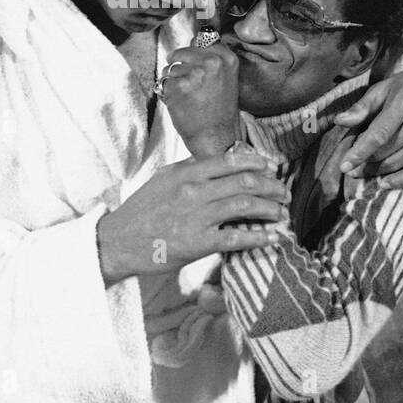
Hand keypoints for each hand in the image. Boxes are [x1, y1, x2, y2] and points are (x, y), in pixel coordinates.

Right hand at [97, 151, 288, 283]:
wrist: (118, 242)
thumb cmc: (141, 211)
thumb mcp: (162, 179)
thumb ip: (190, 168)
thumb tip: (218, 160)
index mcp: (185, 172)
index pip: (230, 160)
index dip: (258, 162)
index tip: (272, 167)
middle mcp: (193, 190)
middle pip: (244, 181)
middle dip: (271, 185)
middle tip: (283, 192)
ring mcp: (196, 216)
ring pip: (245, 205)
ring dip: (270, 208)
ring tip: (282, 213)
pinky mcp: (198, 243)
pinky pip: (236, 238)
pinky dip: (259, 236)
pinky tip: (272, 237)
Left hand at [159, 42, 240, 158]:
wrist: (216, 137)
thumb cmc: (219, 111)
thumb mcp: (225, 78)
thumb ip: (211, 59)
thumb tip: (193, 38)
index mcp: (226, 58)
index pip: (200, 41)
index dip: (193, 55)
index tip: (195, 67)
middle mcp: (212, 61)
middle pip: (181, 53)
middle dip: (180, 68)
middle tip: (191, 88)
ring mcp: (194, 73)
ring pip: (170, 68)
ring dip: (173, 83)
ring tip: (189, 98)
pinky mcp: (178, 85)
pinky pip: (163, 83)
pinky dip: (168, 94)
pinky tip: (182, 104)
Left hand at [333, 53, 402, 187]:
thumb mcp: (385, 87)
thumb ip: (363, 107)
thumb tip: (340, 121)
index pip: (378, 135)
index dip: (359, 153)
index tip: (344, 165)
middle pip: (386, 152)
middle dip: (364, 163)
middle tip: (350, 169)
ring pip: (398, 163)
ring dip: (377, 172)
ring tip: (361, 174)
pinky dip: (401, 180)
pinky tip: (385, 184)